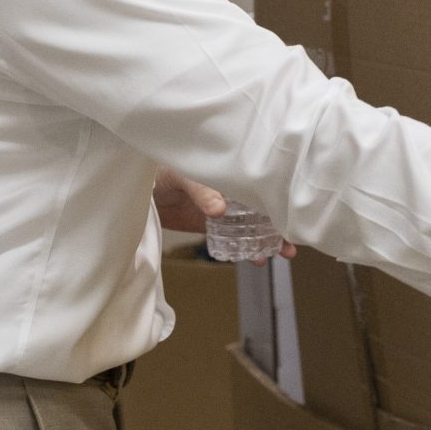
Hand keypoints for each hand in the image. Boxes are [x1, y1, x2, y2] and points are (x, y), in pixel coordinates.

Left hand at [153, 168, 294, 256]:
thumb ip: (202, 192)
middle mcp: (230, 191)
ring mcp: (221, 210)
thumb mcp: (183, 174)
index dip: (277, 197)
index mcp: (229, 172)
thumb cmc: (160, 170)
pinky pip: (232, 240)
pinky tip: (256, 259)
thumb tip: (220, 210)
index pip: (260, 184)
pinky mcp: (209, 227)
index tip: (294, 210)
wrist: (135, 189)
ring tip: (283, 253)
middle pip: (262, 208)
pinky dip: (245, 250)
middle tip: (294, 241)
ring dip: (268, 239)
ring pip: (252, 226)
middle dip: (280, 223)